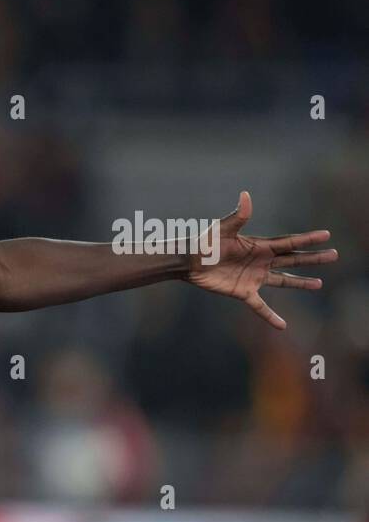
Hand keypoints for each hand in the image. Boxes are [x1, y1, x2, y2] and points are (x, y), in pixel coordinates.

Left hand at [189, 191, 338, 329]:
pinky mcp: (243, 292)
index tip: (326, 235)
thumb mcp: (222, 229)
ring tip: (319, 284)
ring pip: (283, 281)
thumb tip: (246, 196)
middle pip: (292, 260)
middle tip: (334, 255)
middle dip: (313, 258)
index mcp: (259, 246)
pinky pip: (260, 306)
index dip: (307, 239)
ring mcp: (254, 277)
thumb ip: (237, 216)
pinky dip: (270, 316)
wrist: (188, 261)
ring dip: (301, 283)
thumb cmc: (204, 243)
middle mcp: (261, 261)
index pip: (289, 242)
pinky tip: (282, 325)